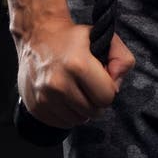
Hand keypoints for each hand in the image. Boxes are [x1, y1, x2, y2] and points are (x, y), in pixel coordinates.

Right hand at [17, 18, 134, 127]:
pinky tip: (63, 97)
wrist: (38, 34)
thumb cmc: (73, 37)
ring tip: (75, 89)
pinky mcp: (35, 107)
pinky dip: (66, 114)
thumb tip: (117, 86)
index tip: (101, 80)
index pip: (107, 97)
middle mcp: (59, 83)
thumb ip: (122, 58)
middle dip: (95, 100)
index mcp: (78, 64)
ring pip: (77, 120)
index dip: (108, 89)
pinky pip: (61, 123)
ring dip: (80, 109)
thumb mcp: (102, 36)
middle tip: (88, 85)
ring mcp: (45, 97)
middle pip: (93, 112)